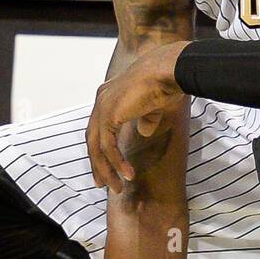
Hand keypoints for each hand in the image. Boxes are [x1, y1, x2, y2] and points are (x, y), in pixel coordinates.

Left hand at [87, 41, 186, 192]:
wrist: (167, 71)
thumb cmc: (165, 82)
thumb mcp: (153, 105)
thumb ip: (145, 119)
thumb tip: (143, 132)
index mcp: (108, 95)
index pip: (98, 128)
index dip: (100, 149)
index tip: (106, 168)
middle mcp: (101, 100)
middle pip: (92, 139)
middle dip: (97, 164)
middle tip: (103, 183)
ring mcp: (102, 108)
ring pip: (97, 148)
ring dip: (106, 170)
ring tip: (117, 187)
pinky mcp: (109, 116)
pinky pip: (108, 148)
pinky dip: (116, 163)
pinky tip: (128, 174)